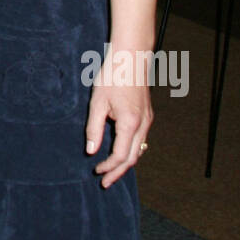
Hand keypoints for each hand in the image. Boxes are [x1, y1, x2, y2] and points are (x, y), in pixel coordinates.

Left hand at [85, 47, 152, 187]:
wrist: (131, 57)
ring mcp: (148, 119)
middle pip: (133, 157)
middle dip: (118, 171)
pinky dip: (131, 149)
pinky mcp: (147, 114)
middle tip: (104, 182)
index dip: (109, 167)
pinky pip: (141, 138)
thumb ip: (94, 128)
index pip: (121, 156)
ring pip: (139, 149)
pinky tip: (120, 150)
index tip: (96, 171)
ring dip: (125, 162)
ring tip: (111, 170)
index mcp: (130, 124)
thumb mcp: (97, 102)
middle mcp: (143, 124)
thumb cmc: (113, 76)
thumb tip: (91, 151)